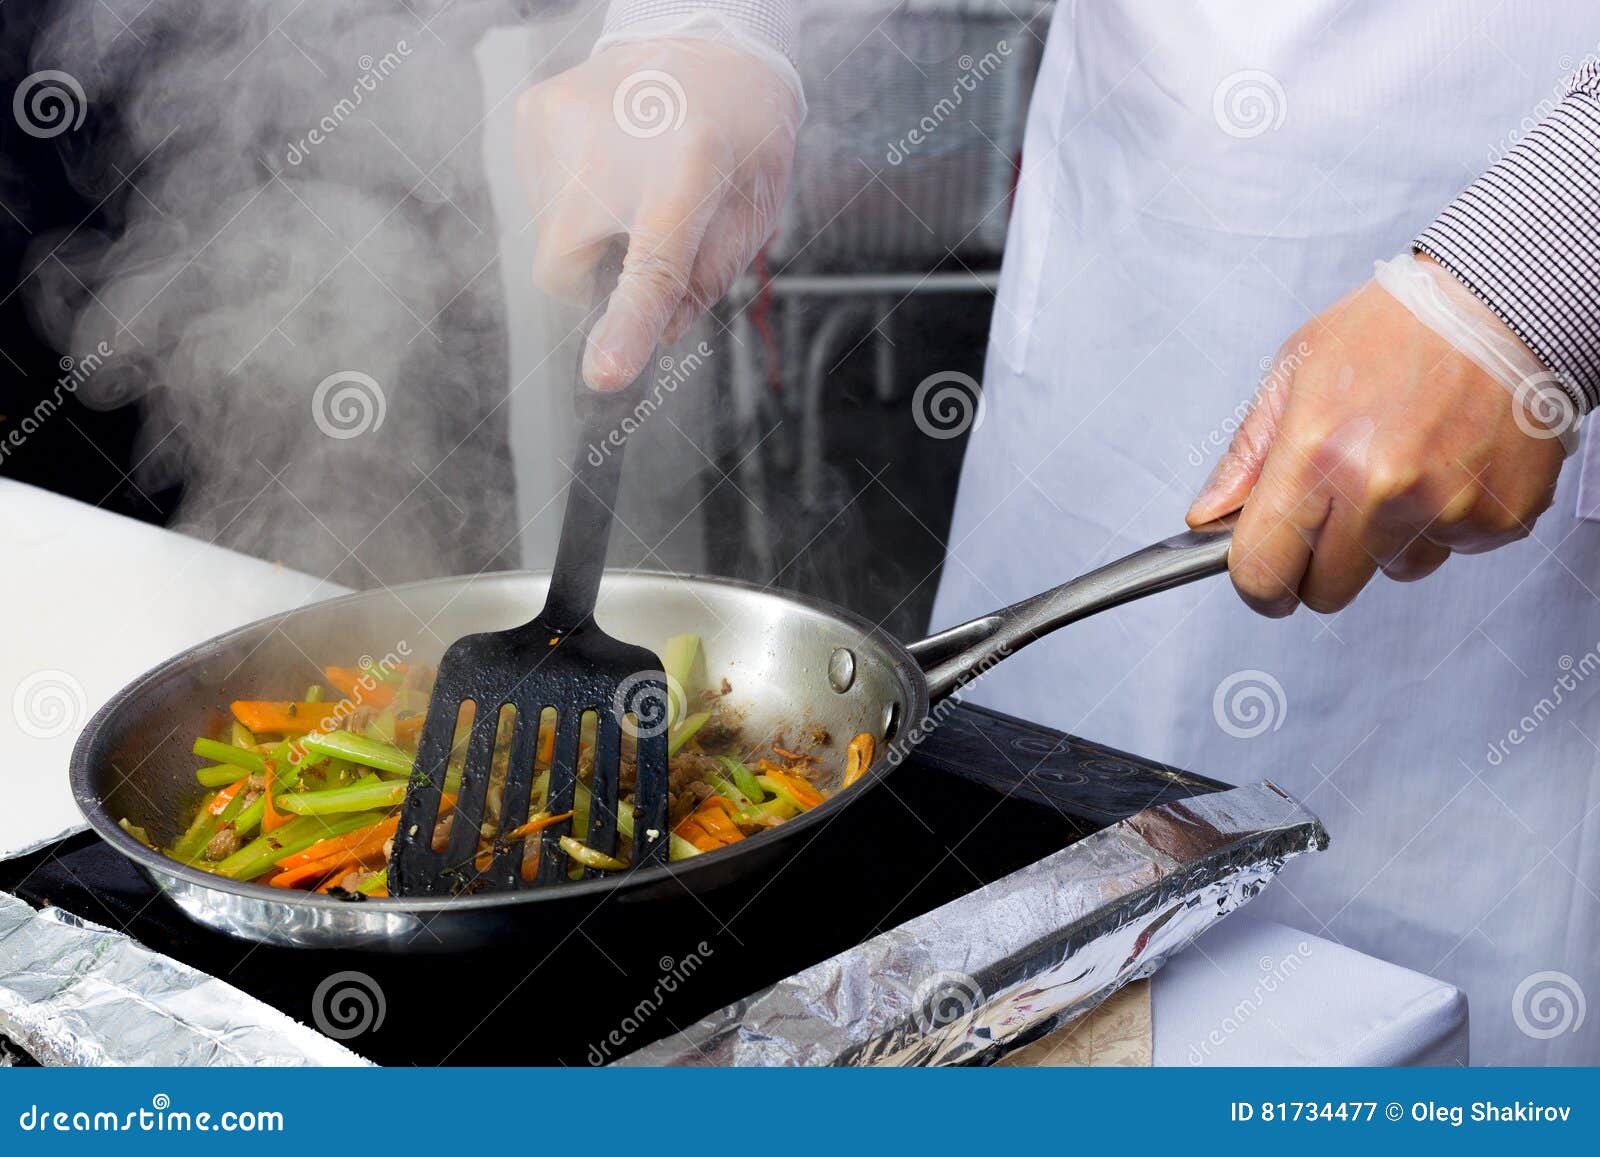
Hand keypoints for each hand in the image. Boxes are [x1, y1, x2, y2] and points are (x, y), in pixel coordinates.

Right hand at [517, 38, 801, 389]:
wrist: (709, 41)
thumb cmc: (740, 134)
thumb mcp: (752, 211)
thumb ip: (702, 282)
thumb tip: (652, 338)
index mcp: (690, 170)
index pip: (653, 266)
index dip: (626, 326)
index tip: (604, 375)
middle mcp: (614, 142)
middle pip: (565, 267)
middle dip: (594, 279)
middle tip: (639, 240)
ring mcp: (564, 122)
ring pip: (547, 239)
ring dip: (586, 237)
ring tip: (634, 184)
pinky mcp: (533, 114)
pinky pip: (536, 200)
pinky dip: (569, 203)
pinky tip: (610, 164)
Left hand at [1186, 276, 1564, 615]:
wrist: (1501, 303)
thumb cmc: (1394, 328)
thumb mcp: (1294, 372)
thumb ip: (1247, 455)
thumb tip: (1206, 515)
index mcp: (1318, 454)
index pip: (1263, 573)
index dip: (1258, 582)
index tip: (1265, 571)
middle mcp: (1382, 489)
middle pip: (1325, 591)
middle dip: (1321, 562)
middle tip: (1338, 505)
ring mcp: (1447, 508)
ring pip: (1395, 571)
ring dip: (1391, 537)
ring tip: (1405, 464)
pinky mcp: (1501, 516)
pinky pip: (1455, 550)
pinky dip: (1449, 520)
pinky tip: (1450, 463)